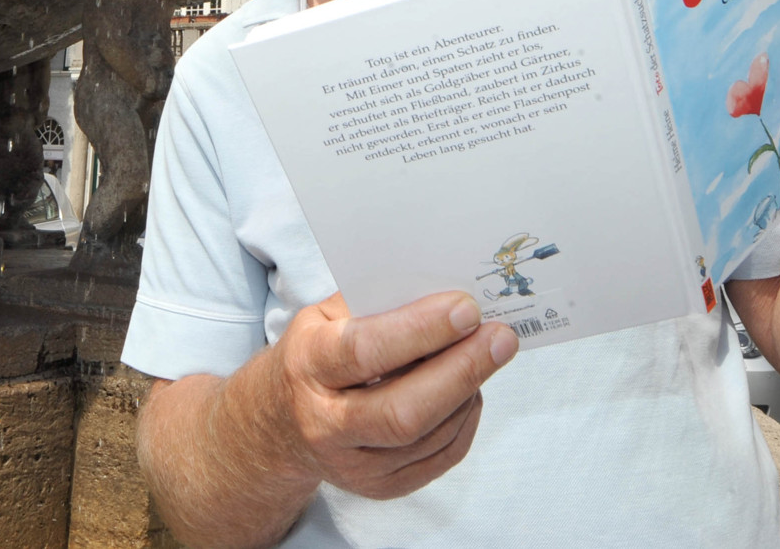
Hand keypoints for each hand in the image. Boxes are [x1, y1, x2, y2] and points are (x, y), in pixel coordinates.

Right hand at [260, 290, 517, 499]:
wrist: (279, 424)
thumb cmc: (316, 353)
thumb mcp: (326, 315)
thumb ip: (377, 302)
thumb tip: (446, 290)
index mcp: (307, 365)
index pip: (364, 350)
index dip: (419, 330)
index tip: (467, 309)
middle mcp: (325, 423)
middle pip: (404, 411)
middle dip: (461, 371)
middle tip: (501, 338)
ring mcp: (353, 465)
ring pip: (430, 435)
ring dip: (469, 390)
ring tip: (486, 354)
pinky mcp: (381, 488)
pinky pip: (442, 457)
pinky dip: (465, 418)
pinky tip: (469, 390)